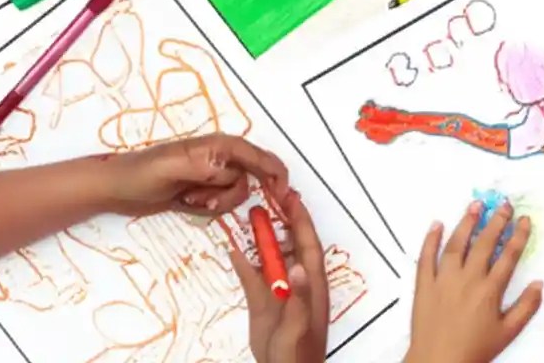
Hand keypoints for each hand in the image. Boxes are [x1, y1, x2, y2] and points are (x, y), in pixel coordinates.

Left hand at [102, 133, 289, 215]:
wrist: (117, 187)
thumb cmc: (141, 174)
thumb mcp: (173, 168)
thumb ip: (207, 168)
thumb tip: (234, 171)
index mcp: (217, 145)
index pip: (257, 156)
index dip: (275, 172)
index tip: (283, 193)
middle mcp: (219, 156)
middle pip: (251, 176)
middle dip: (233, 194)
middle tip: (207, 202)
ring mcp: (212, 173)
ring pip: (236, 192)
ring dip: (217, 202)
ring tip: (190, 199)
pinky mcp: (204, 188)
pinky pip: (222, 201)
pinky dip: (209, 206)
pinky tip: (188, 202)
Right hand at [233, 192, 329, 362]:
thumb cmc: (296, 357)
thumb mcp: (297, 327)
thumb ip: (298, 298)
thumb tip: (298, 267)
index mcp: (310, 285)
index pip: (308, 245)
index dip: (302, 221)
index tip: (292, 197)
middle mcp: (296, 283)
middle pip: (289, 245)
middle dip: (281, 221)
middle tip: (269, 197)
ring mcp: (279, 293)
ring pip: (269, 258)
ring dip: (260, 238)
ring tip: (249, 214)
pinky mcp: (263, 304)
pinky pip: (252, 277)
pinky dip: (243, 262)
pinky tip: (233, 247)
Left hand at [405, 200, 542, 362]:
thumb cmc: (474, 350)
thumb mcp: (508, 332)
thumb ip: (526, 307)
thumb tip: (539, 283)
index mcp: (490, 290)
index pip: (508, 255)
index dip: (518, 235)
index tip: (524, 219)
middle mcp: (468, 278)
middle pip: (484, 243)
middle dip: (496, 221)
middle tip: (503, 204)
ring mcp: (443, 279)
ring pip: (456, 244)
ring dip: (466, 222)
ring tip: (475, 205)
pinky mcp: (424, 284)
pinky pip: (426, 256)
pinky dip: (431, 239)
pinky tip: (437, 224)